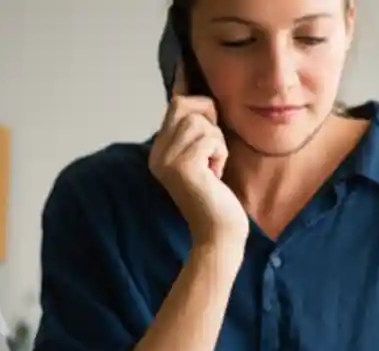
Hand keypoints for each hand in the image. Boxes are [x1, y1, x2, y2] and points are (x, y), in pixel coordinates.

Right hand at [147, 92, 248, 250]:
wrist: (219, 233)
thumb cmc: (217, 198)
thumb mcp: (203, 159)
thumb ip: (197, 133)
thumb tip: (204, 99)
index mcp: (159, 152)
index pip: (175, 104)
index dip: (195, 97)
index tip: (199, 87)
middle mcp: (157, 154)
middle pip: (185, 105)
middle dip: (209, 120)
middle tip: (214, 151)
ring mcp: (167, 160)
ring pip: (200, 122)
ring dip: (217, 142)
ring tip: (214, 168)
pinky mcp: (183, 166)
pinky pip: (210, 138)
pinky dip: (221, 154)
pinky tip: (216, 175)